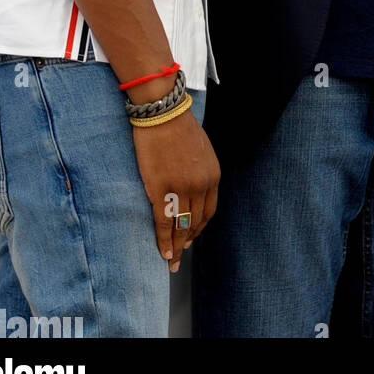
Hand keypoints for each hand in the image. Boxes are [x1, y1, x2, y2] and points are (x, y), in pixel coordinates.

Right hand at [131, 108, 220, 271]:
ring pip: (180, 227)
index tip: (191, 237)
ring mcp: (181, 188)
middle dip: (187, 241)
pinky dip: (164, 241)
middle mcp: (201, 185)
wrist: (164, 112)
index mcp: (213, 175)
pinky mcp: (161, 189)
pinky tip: (163, 253)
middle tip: (180, 256)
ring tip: (171, 261)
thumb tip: (194, 187)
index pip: (208, 211)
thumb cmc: (179, 127)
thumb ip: (200, 171)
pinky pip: (164, 222)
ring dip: (176, 247)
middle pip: (195, 222)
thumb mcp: (201, 150)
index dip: (199, 227)